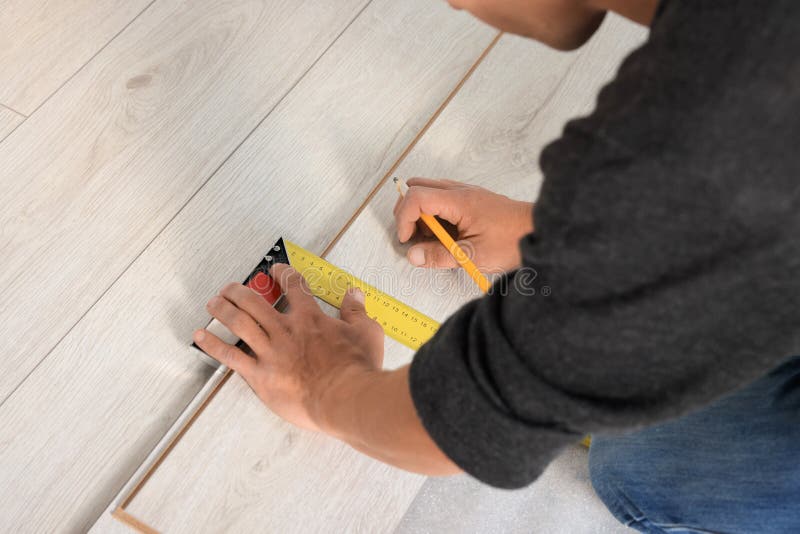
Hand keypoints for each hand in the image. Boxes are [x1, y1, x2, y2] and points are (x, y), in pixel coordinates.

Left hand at [193, 264, 383, 431]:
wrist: (347, 398)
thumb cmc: (357, 370)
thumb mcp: (367, 333)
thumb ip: (357, 311)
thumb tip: (354, 295)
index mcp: (310, 319)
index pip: (294, 287)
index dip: (284, 274)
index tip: (277, 270)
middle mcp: (286, 330)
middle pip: (255, 301)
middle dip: (240, 290)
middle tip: (232, 287)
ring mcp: (270, 352)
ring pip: (239, 322)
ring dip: (223, 309)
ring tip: (213, 302)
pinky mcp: (260, 375)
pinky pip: (230, 356)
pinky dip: (212, 345)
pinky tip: (200, 336)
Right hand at [394, 178, 533, 272]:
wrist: (540, 232)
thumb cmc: (512, 242)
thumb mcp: (473, 255)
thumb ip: (440, 256)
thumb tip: (413, 255)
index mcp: (459, 201)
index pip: (416, 197)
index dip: (404, 218)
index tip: (405, 238)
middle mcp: (460, 191)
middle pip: (417, 188)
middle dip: (407, 212)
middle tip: (412, 236)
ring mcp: (466, 193)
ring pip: (428, 192)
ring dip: (421, 214)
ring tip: (432, 238)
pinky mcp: (471, 200)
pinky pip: (442, 198)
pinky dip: (434, 214)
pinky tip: (445, 234)